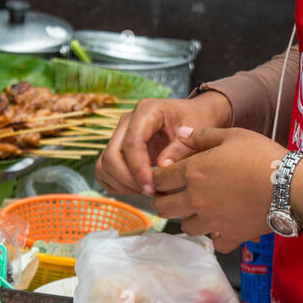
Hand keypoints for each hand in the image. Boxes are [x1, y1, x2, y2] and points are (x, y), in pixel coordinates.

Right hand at [95, 91, 231, 197]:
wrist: (195, 115)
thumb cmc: (197, 121)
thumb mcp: (197, 133)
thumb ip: (180, 149)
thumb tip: (162, 166)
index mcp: (147, 110)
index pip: (132, 143)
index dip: (139, 169)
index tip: (152, 188)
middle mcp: (128, 120)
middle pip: (111, 155)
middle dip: (128, 180)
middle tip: (151, 192)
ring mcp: (120, 133)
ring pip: (104, 165)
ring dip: (122, 184)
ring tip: (148, 191)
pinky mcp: (118, 147)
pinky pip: (105, 170)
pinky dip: (117, 184)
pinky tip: (139, 189)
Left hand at [152, 126, 302, 252]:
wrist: (291, 185)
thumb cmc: (262, 155)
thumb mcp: (233, 135)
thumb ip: (203, 136)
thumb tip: (180, 133)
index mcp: (194, 172)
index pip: (159, 179)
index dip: (158, 177)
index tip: (164, 177)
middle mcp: (197, 199)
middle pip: (163, 208)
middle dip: (163, 200)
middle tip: (173, 196)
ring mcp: (213, 221)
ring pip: (186, 227)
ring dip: (190, 218)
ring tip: (201, 210)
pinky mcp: (230, 236)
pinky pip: (215, 242)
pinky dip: (218, 236)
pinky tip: (225, 225)